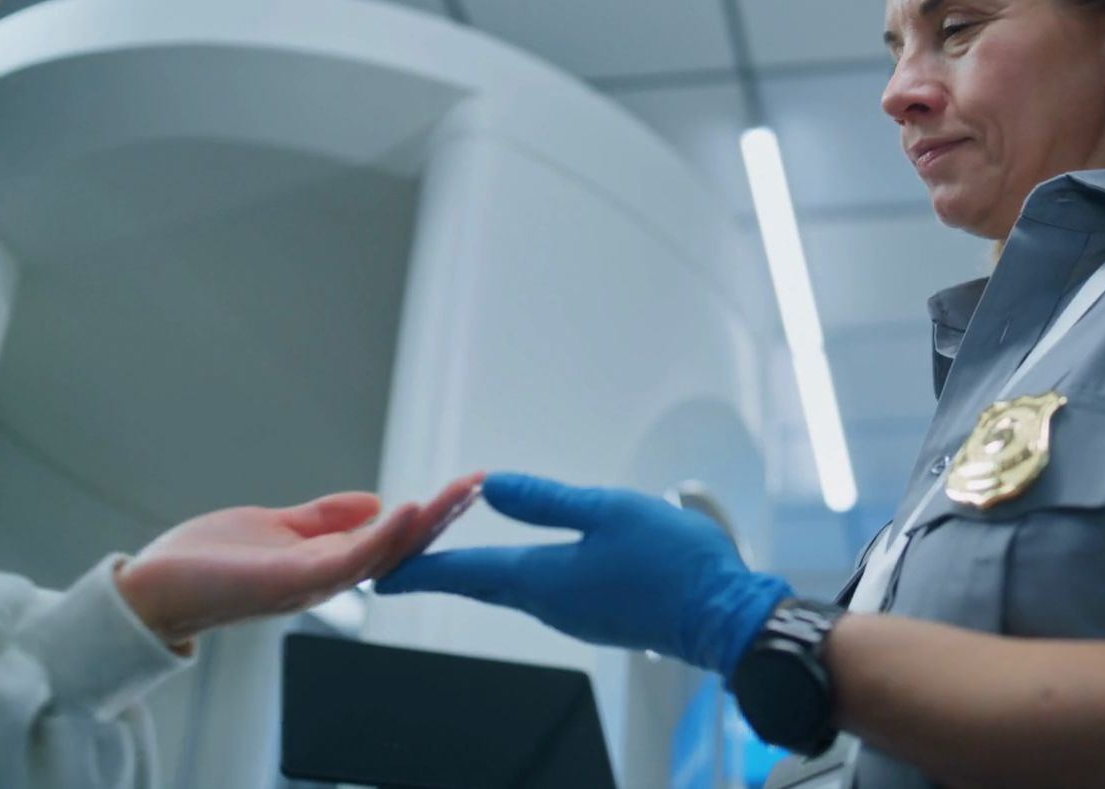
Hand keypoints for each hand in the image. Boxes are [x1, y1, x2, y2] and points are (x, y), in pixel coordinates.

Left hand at [116, 474, 483, 645]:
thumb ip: (323, 517)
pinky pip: (350, 560)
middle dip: (442, 516)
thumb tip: (373, 502)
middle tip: (479, 485)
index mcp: (325, 562)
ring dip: (424, 523)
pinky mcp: (291, 582)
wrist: (149, 592)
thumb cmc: (202, 564)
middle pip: (399, 547)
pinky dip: (383, 536)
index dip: (430, 513)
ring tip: (458, 494)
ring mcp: (312, 582)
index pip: (391, 537)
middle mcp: (328, 577)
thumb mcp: (274, 527)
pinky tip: (406, 509)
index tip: (465, 485)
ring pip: (384, 554)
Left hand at [375, 473, 790, 673]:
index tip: (381, 574)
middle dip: (444, 563)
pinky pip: (542, 591)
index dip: (419, 569)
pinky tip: (524, 556)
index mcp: (543, 580)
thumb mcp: (607, 512)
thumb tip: (493, 488)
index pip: (464, 573)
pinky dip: (517, 570)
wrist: (723, 617)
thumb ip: (547, 500)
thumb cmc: (672, 566)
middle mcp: (549, 605)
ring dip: (480, 565)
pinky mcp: (598, 615)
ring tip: (456, 544)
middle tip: (410, 552)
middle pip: (482, 583)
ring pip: (512, 587)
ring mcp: (574, 614)